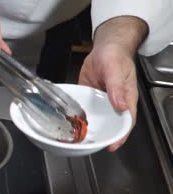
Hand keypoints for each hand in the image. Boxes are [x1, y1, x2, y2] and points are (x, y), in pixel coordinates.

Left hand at [78, 16, 146, 150]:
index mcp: (125, 99)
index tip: (112, 146)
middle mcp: (113, 103)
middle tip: (87, 146)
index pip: (125, 123)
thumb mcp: (115, 70)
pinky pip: (82, 109)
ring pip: (94, 119)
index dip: (120, 136)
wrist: (105, 47)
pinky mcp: (88, 97)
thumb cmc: (116, 56)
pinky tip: (67, 121)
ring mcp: (100, 101)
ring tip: (74, 138)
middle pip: (109, 124)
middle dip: (100, 136)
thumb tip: (120, 106)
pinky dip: (76, 115)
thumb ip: (117, 89)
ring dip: (85, 128)